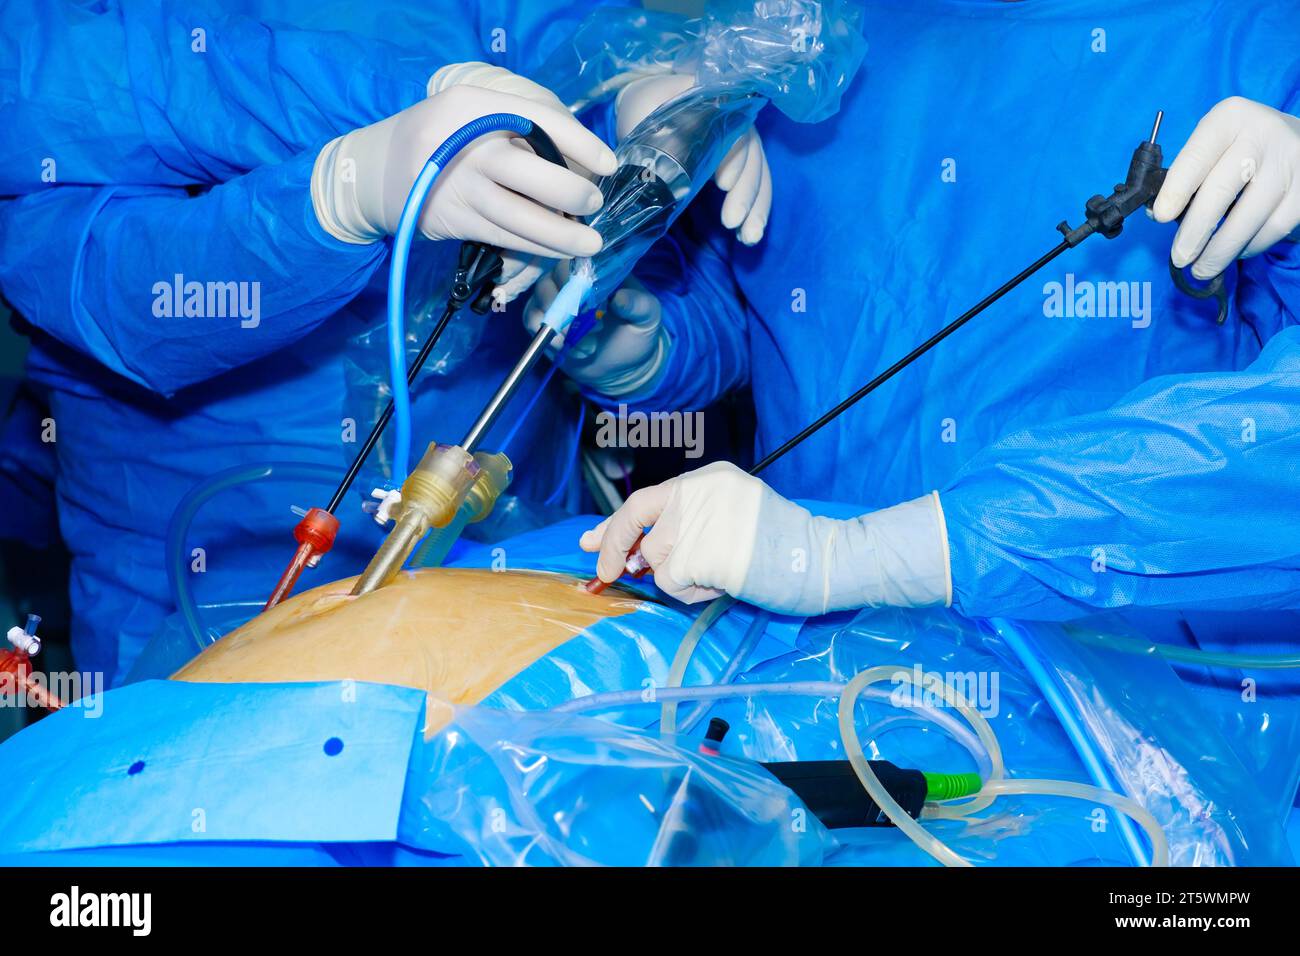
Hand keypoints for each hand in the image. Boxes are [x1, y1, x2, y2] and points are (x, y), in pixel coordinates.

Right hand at [311, 71, 616, 254]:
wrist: (379, 170)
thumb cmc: (444, 139)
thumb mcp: (471, 112)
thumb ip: (517, 124)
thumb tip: (580, 160)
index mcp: (474, 104)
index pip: (538, 118)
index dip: (580, 143)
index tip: (609, 164)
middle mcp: (465, 142)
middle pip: (531, 171)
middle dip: (572, 192)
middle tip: (594, 203)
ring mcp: (457, 185)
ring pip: (520, 216)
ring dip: (561, 235)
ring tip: (590, 243)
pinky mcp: (453, 220)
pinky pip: (505, 236)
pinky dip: (536, 247)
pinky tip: (559, 250)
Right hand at [524, 263, 667, 395]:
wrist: (620, 366)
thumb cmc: (635, 333)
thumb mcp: (647, 318)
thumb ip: (639, 305)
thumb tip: (621, 298)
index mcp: (601, 266)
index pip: (585, 254)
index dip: (585, 275)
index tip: (595, 301)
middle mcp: (574, 274)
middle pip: (558, 271)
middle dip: (571, 299)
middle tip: (592, 325)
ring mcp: (555, 294)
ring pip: (542, 293)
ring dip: (560, 319)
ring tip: (581, 340)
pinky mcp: (541, 316)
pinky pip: (531, 317)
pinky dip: (546, 333)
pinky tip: (565, 346)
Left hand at [580, 461, 951, 614]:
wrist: (820, 559)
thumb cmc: (782, 545)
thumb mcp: (731, 516)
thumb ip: (683, 526)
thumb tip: (628, 553)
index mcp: (707, 479)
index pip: (644, 500)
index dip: (612, 525)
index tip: (590, 542)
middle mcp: (697, 492)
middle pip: (639, 528)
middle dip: (617, 552)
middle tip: (608, 574)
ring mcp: (697, 522)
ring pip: (655, 561)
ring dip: (679, 578)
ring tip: (718, 574)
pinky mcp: (700, 554)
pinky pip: (672, 584)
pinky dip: (691, 592)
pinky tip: (722, 584)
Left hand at [616, 74, 771, 244]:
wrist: (648, 109)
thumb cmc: (643, 108)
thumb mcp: (641, 110)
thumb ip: (647, 126)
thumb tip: (648, 163)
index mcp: (716, 103)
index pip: (734, 130)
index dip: (734, 158)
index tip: (723, 185)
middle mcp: (737, 123)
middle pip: (753, 157)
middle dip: (746, 193)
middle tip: (731, 222)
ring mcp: (742, 147)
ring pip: (759, 176)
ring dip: (757, 209)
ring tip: (749, 238)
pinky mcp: (739, 168)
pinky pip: (755, 189)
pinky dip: (754, 213)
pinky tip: (747, 237)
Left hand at [1153, 96, 1299, 279]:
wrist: (1294, 140)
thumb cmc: (1240, 148)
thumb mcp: (1214, 146)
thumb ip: (1188, 175)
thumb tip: (1161, 215)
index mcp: (1229, 119)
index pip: (1197, 156)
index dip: (1177, 189)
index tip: (1161, 217)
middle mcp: (1262, 134)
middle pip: (1221, 190)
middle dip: (1195, 231)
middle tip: (1179, 258)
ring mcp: (1290, 161)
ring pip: (1250, 216)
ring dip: (1221, 250)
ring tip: (1202, 267)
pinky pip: (1274, 227)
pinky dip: (1251, 246)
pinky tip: (1235, 251)